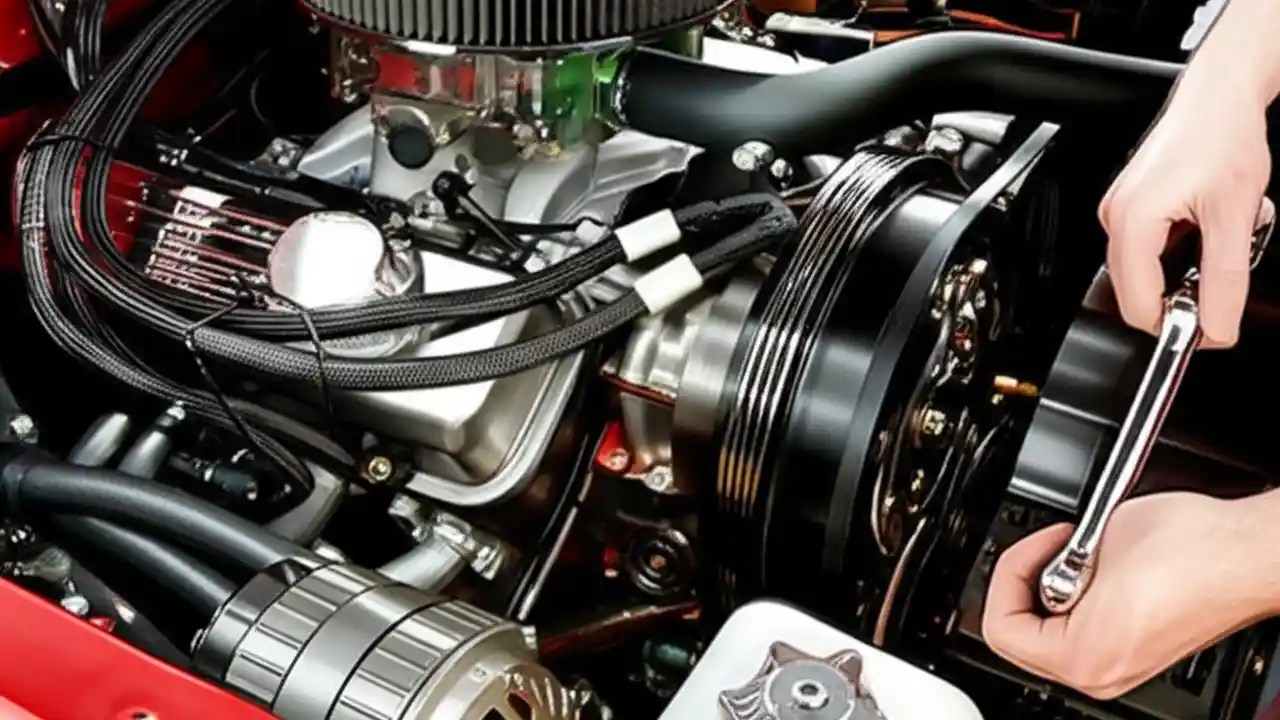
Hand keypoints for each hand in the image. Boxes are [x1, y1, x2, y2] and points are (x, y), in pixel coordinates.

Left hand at [982, 492, 1276, 699]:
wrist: (1247, 552)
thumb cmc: (1195, 548)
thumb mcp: (1094, 536)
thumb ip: (1051, 557)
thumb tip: (1044, 557)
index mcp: (1082, 656)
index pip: (1000, 626)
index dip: (1010, 572)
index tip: (1035, 546)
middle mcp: (1101, 674)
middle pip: (1021, 636)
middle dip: (1027, 584)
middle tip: (1049, 549)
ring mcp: (1121, 668)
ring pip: (1050, 637)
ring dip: (1053, 592)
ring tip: (1079, 557)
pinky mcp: (1138, 653)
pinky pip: (1083, 634)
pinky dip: (1079, 601)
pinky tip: (1099, 572)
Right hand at [1098, 71, 1272, 346]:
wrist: (1221, 96)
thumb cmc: (1223, 138)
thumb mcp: (1235, 218)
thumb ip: (1224, 281)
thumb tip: (1217, 328)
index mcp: (1132, 223)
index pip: (1139, 307)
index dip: (1176, 324)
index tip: (1211, 323)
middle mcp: (1115, 218)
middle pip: (1136, 292)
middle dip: (1182, 295)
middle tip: (1223, 277)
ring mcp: (1119, 210)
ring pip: (1144, 271)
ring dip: (1183, 269)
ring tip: (1218, 236)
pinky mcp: (1130, 204)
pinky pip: (1147, 247)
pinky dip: (1179, 248)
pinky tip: (1206, 223)